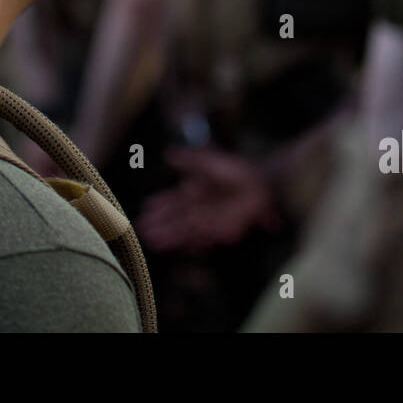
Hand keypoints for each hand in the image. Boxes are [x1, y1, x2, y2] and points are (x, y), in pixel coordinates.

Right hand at [136, 147, 280, 253]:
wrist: (261, 183)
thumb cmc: (236, 171)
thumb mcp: (209, 162)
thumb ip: (189, 160)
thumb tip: (168, 154)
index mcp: (194, 192)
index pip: (173, 201)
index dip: (159, 205)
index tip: (145, 208)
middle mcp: (198, 209)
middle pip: (175, 219)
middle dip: (159, 224)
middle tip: (141, 228)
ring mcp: (209, 221)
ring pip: (185, 231)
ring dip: (170, 237)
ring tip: (153, 240)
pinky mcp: (222, 230)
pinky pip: (204, 239)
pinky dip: (195, 244)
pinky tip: (184, 249)